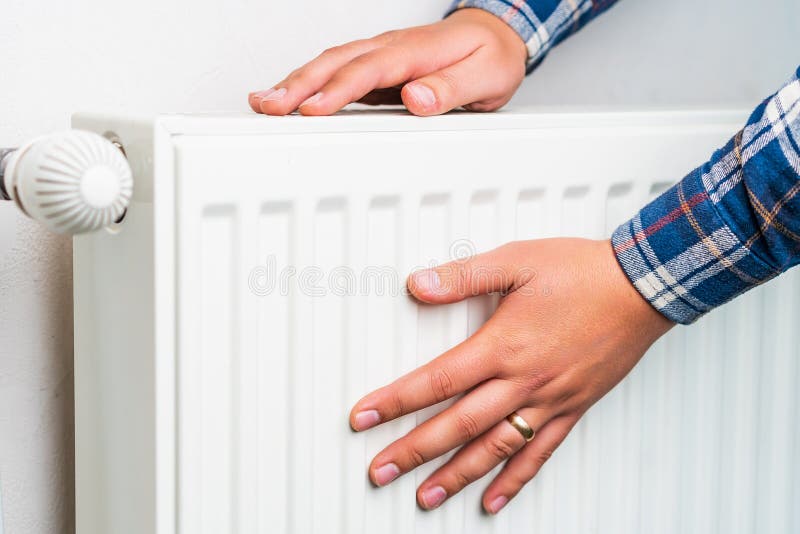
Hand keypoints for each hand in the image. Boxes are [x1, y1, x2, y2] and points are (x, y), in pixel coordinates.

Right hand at [248, 8, 526, 116]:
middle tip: (268, 105)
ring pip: (332, 63)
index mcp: (417, 51)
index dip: (339, 89)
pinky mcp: (378, 68)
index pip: (370, 70)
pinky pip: (339, 72)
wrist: (497, 34)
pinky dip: (311, 84)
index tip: (312, 107)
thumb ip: (452, 88)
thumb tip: (416, 97)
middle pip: (338, 61)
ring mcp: (382, 55)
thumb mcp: (486, 75)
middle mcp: (393, 48)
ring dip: (297, 82)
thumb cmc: (492, 56)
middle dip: (299, 83)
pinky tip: (292, 99)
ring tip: (264, 102)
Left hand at [349, 238, 672, 512]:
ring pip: (493, 449)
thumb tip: (420, 285)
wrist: (642, 288)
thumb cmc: (582, 273)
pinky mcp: (572, 409)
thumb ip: (464, 276)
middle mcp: (523, 381)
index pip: (436, 381)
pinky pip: (539, 454)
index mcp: (503, 345)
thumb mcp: (517, 260)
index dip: (395, 402)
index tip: (364, 418)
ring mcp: (549, 401)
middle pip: (457, 426)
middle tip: (378, 472)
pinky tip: (493, 501)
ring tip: (424, 497)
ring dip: (455, 477)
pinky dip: (514, 481)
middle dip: (412, 451)